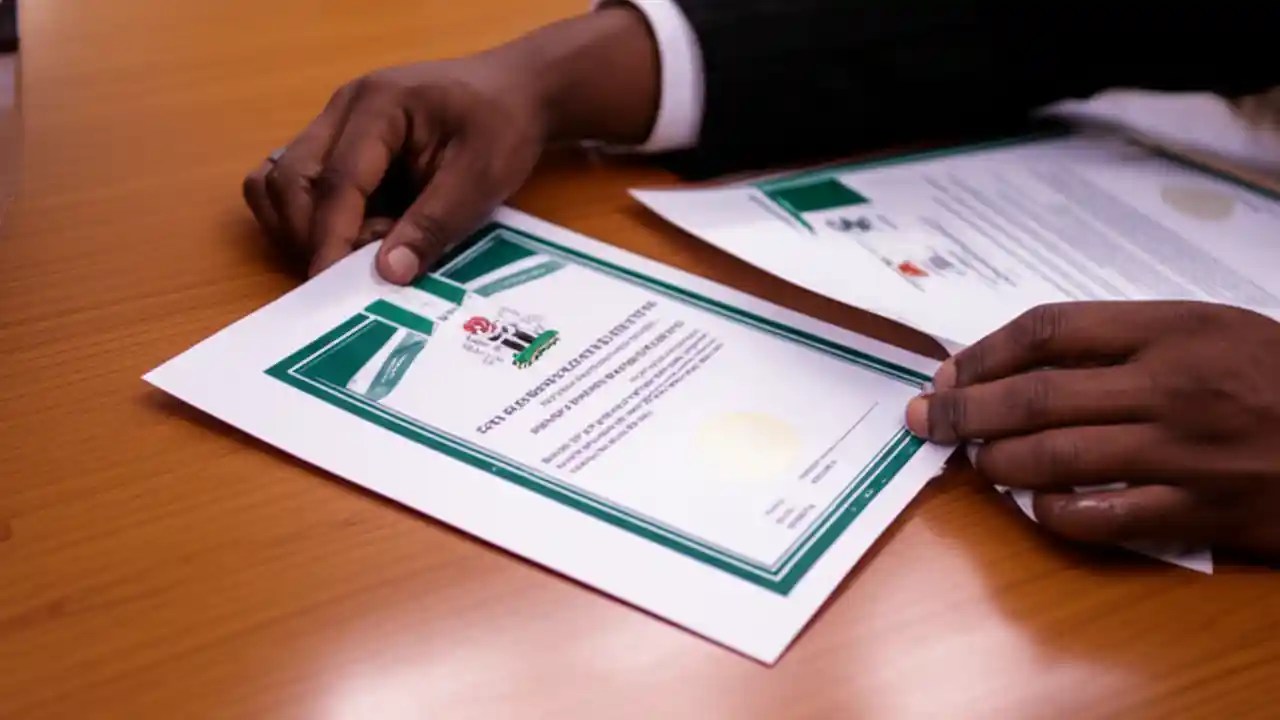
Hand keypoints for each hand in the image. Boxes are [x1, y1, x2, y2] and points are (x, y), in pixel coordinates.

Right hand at [242, 53, 546, 282]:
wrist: (515, 92)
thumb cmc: (504, 125)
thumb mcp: (483, 177)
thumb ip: (435, 224)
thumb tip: (389, 273)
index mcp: (379, 105)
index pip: (337, 180)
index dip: (330, 238)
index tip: (330, 285)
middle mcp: (342, 109)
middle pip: (290, 180)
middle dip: (311, 235)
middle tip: (359, 269)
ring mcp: (334, 125)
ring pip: (279, 182)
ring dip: (303, 227)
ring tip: (364, 247)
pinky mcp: (337, 145)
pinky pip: (298, 185)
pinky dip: (310, 218)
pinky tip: (357, 233)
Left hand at [905, 301, 1279, 559]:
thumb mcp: (1214, 330)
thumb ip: (1129, 340)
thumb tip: (1028, 361)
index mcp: (1174, 328)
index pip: (1050, 330)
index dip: (985, 352)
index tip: (949, 371)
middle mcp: (1172, 385)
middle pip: (1036, 395)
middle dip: (963, 409)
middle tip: (925, 420)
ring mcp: (1186, 451)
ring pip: (1057, 457)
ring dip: (998, 462)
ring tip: (974, 460)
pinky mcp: (1203, 511)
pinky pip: (1103, 518)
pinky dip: (1055, 514)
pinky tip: (1037, 507)